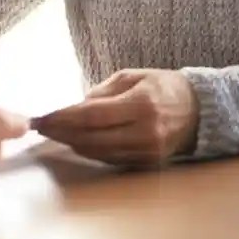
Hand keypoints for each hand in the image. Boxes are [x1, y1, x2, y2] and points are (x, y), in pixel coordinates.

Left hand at [31, 69, 199, 165]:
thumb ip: (102, 91)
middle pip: (91, 137)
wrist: (199, 110)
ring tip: (52, 133)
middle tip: (40, 126)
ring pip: (98, 152)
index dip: (63, 118)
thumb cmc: (162, 86)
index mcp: (141, 104)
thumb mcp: (133, 76)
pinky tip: (74, 141)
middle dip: (61, 132)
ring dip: (71, 143)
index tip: (42, 117)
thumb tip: (74, 106)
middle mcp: (145, 131)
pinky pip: (110, 159)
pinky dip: (89, 150)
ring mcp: (146, 150)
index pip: (92, 115)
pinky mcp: (146, 162)